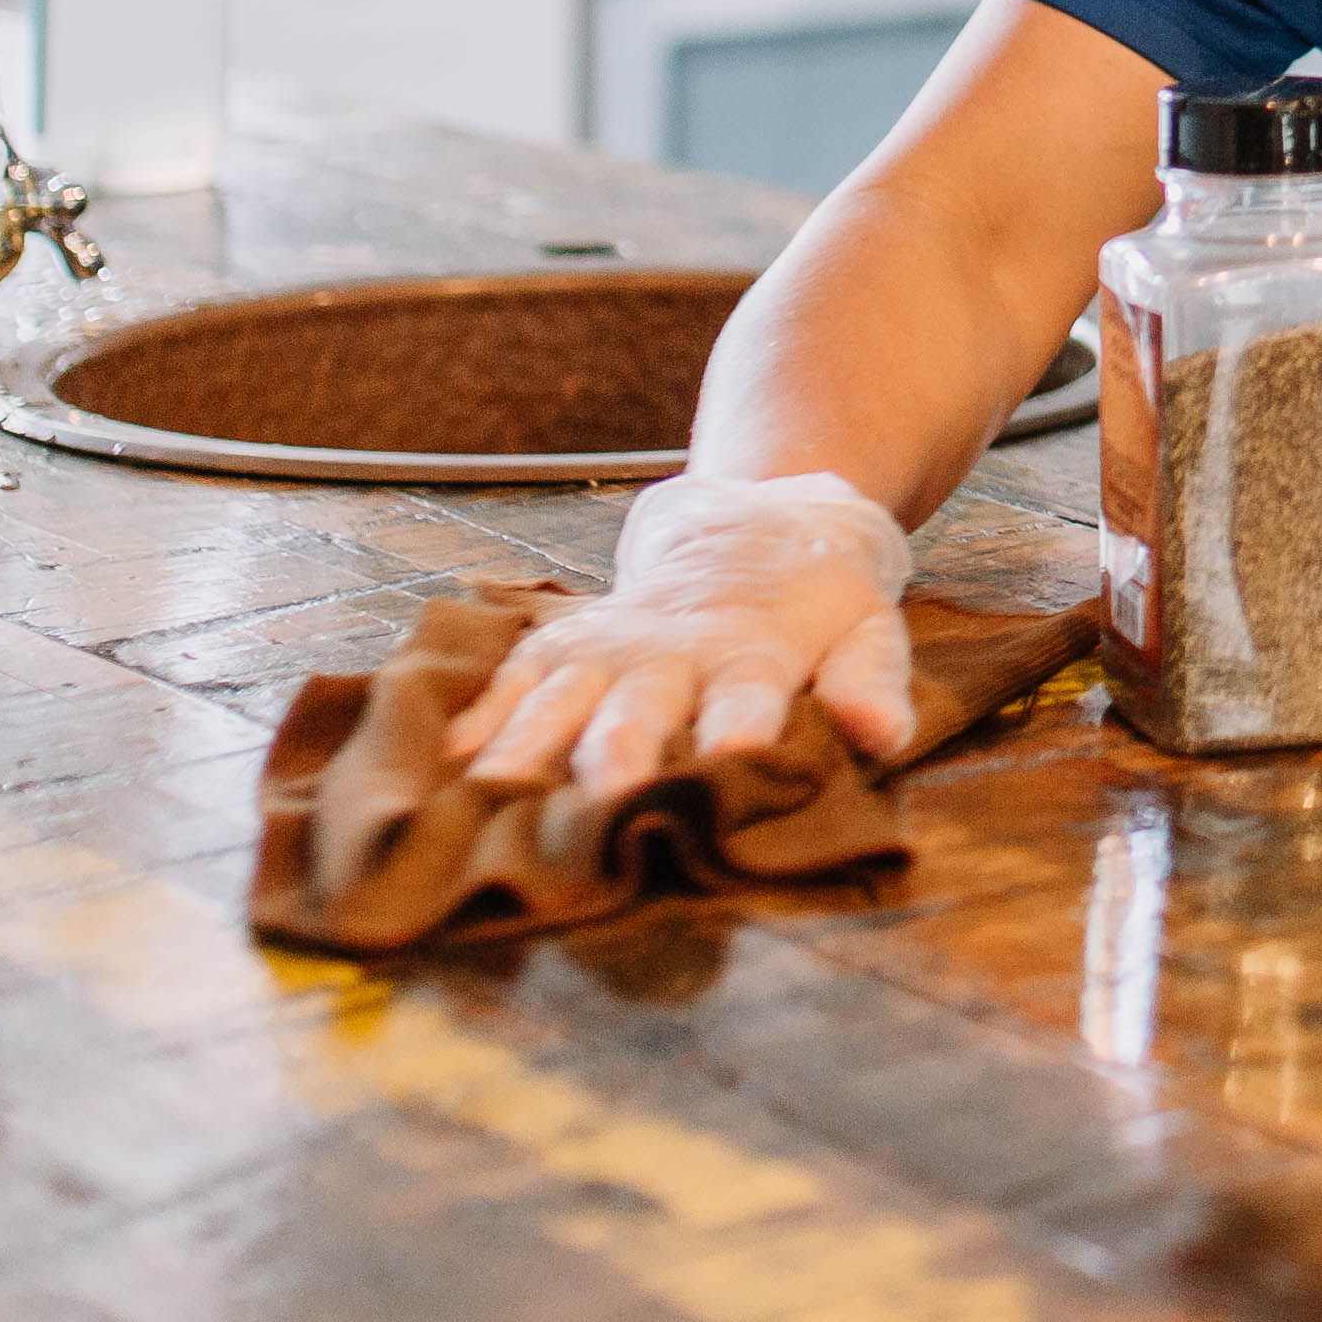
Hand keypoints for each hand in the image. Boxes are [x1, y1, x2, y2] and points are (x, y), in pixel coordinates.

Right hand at [454, 469, 914, 796]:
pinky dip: (477, 718)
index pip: (748, 700)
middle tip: (599, 798)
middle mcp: (671, 656)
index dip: (739, 734)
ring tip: (490, 795)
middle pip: (637, 711)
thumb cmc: (820, 602)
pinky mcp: (563, 646)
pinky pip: (512, 682)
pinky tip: (439, 762)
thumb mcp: (868, 629)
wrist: (753, 523)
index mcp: (752, 655)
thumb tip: (882, 734)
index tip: (728, 765)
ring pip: (559, 699)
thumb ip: (871, 682)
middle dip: (616, 755)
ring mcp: (609, 649)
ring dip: (527, 747)